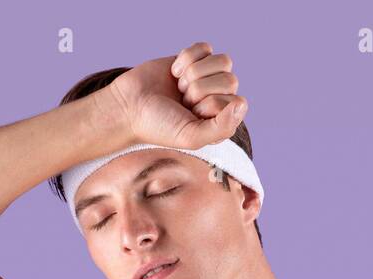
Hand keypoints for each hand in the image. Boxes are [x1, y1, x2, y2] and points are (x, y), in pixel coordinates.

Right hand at [107, 41, 247, 150]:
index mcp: (222, 120)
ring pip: (223, 61)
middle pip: (230, 79)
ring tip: (180, 86)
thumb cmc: (159, 125)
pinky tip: (175, 72)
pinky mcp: (194, 60)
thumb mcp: (191, 136)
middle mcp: (218, 98)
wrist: (130, 105)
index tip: (189, 113)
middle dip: (200, 89)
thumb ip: (222, 127)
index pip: (235, 101)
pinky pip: (205, 48)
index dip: (209, 104)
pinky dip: (187, 58)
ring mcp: (207, 77)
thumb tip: (242, 103)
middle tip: (182, 100)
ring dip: (196, 72)